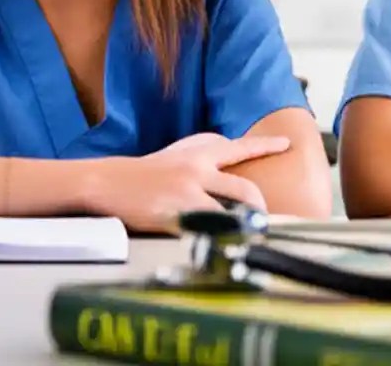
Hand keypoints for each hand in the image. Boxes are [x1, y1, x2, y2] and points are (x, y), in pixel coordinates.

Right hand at [84, 133, 290, 232]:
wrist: (104, 181)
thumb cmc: (140, 174)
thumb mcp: (174, 158)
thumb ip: (202, 165)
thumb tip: (226, 178)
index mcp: (198, 155)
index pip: (240, 148)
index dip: (265, 145)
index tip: (286, 143)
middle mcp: (197, 171)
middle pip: (246, 188)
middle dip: (259, 206)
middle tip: (264, 219)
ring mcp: (187, 194)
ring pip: (231, 212)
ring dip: (244, 226)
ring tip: (249, 237)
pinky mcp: (174, 216)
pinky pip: (205, 231)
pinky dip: (216, 241)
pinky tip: (221, 247)